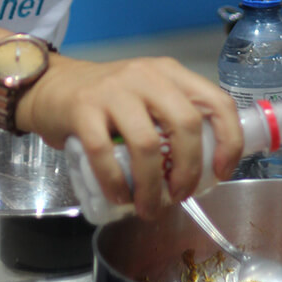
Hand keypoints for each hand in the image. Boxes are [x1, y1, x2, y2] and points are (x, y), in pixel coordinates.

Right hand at [23, 54, 242, 219]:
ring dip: (153, 187)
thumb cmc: (108, 100)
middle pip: (185, 124)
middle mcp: (146, 75)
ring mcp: (113, 90)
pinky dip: (117, 184)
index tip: (221, 172)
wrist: (53, 87)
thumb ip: (174, 119)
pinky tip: (120, 197)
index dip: (228, 140)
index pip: (216, 101)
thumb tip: (205, 169)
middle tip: (180, 195)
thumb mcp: (148, 96)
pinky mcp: (83, 109)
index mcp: (170, 73)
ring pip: (147, 143)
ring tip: (150, 207)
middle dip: (189, 170)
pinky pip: (104, 154)